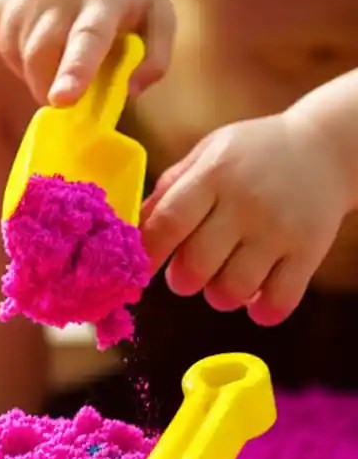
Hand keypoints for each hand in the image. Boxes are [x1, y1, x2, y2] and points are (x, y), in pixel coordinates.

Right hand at [0, 0, 175, 105]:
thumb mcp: (159, 17)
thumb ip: (155, 58)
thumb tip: (130, 92)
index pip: (88, 35)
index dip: (75, 70)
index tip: (62, 100)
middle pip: (42, 52)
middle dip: (47, 87)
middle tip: (65, 102)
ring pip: (26, 57)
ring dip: (42, 78)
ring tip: (66, 64)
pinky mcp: (11, 12)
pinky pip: (13, 54)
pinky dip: (29, 67)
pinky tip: (50, 52)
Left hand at [140, 114, 352, 325]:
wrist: (326, 148)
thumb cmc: (251, 155)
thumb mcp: (207, 155)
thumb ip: (169, 191)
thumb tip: (132, 229)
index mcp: (213, 175)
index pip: (168, 223)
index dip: (148, 253)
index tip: (140, 267)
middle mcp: (245, 203)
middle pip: (196, 265)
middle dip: (181, 280)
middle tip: (187, 273)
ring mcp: (279, 229)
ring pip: (232, 289)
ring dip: (218, 296)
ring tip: (223, 278)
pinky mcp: (309, 252)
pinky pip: (277, 301)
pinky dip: (260, 310)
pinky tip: (255, 295)